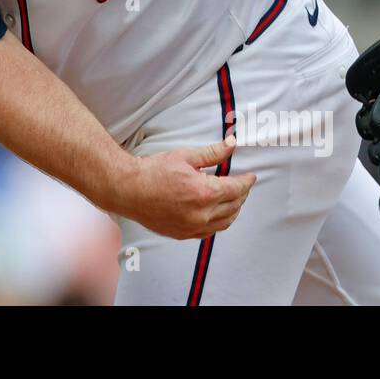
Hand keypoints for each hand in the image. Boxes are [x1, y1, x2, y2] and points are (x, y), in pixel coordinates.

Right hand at [112, 137, 255, 239]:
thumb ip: (212, 153)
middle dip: (242, 194)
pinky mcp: (183, 234)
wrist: (129, 189)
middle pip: (234, 206)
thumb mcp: (185, 156)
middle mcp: (202, 214)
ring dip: (233, 210)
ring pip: (225, 222)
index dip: (247, 182)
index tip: (251, 176)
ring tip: (234, 200)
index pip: (237, 189)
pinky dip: (219, 222)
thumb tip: (232, 144)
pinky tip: (217, 214)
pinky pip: (210, 232)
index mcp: (205, 193)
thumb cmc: (154, 171)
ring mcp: (193, 227)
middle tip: (243, 185)